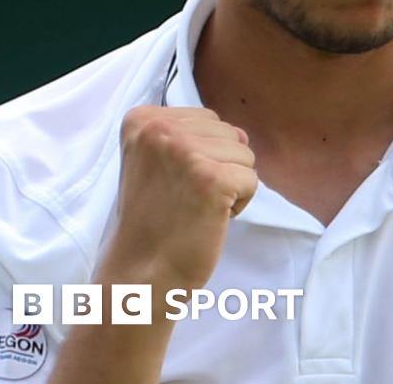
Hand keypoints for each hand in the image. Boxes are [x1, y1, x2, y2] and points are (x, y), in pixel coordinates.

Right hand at [106, 106, 256, 289]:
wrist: (140, 272)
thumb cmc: (155, 220)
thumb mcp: (159, 162)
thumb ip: (193, 137)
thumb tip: (242, 134)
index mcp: (142, 119)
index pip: (207, 120)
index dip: (203, 156)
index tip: (172, 183)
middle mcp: (158, 129)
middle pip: (229, 135)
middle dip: (220, 169)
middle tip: (185, 199)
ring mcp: (184, 152)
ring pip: (245, 156)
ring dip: (230, 186)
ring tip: (195, 208)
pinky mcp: (211, 178)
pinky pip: (252, 179)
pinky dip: (241, 203)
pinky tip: (210, 218)